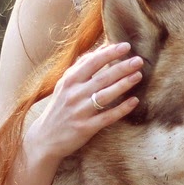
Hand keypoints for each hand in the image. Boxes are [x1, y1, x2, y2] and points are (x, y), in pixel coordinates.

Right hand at [25, 42, 142, 162]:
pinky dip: (121, 109)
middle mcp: (74, 94)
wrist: (45, 138)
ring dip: (123, 84)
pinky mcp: (85, 128)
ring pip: (105, 95)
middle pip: (102, 77)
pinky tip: (134, 101)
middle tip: (139, 60)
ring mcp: (80, 111)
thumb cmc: (59, 107)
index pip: (92, 62)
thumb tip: (102, 49)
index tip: (126, 46)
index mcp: (69, 81)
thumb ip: (81, 67)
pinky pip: (107, 117)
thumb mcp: (64, 85)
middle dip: (122, 67)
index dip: (110, 53)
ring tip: (138, 75)